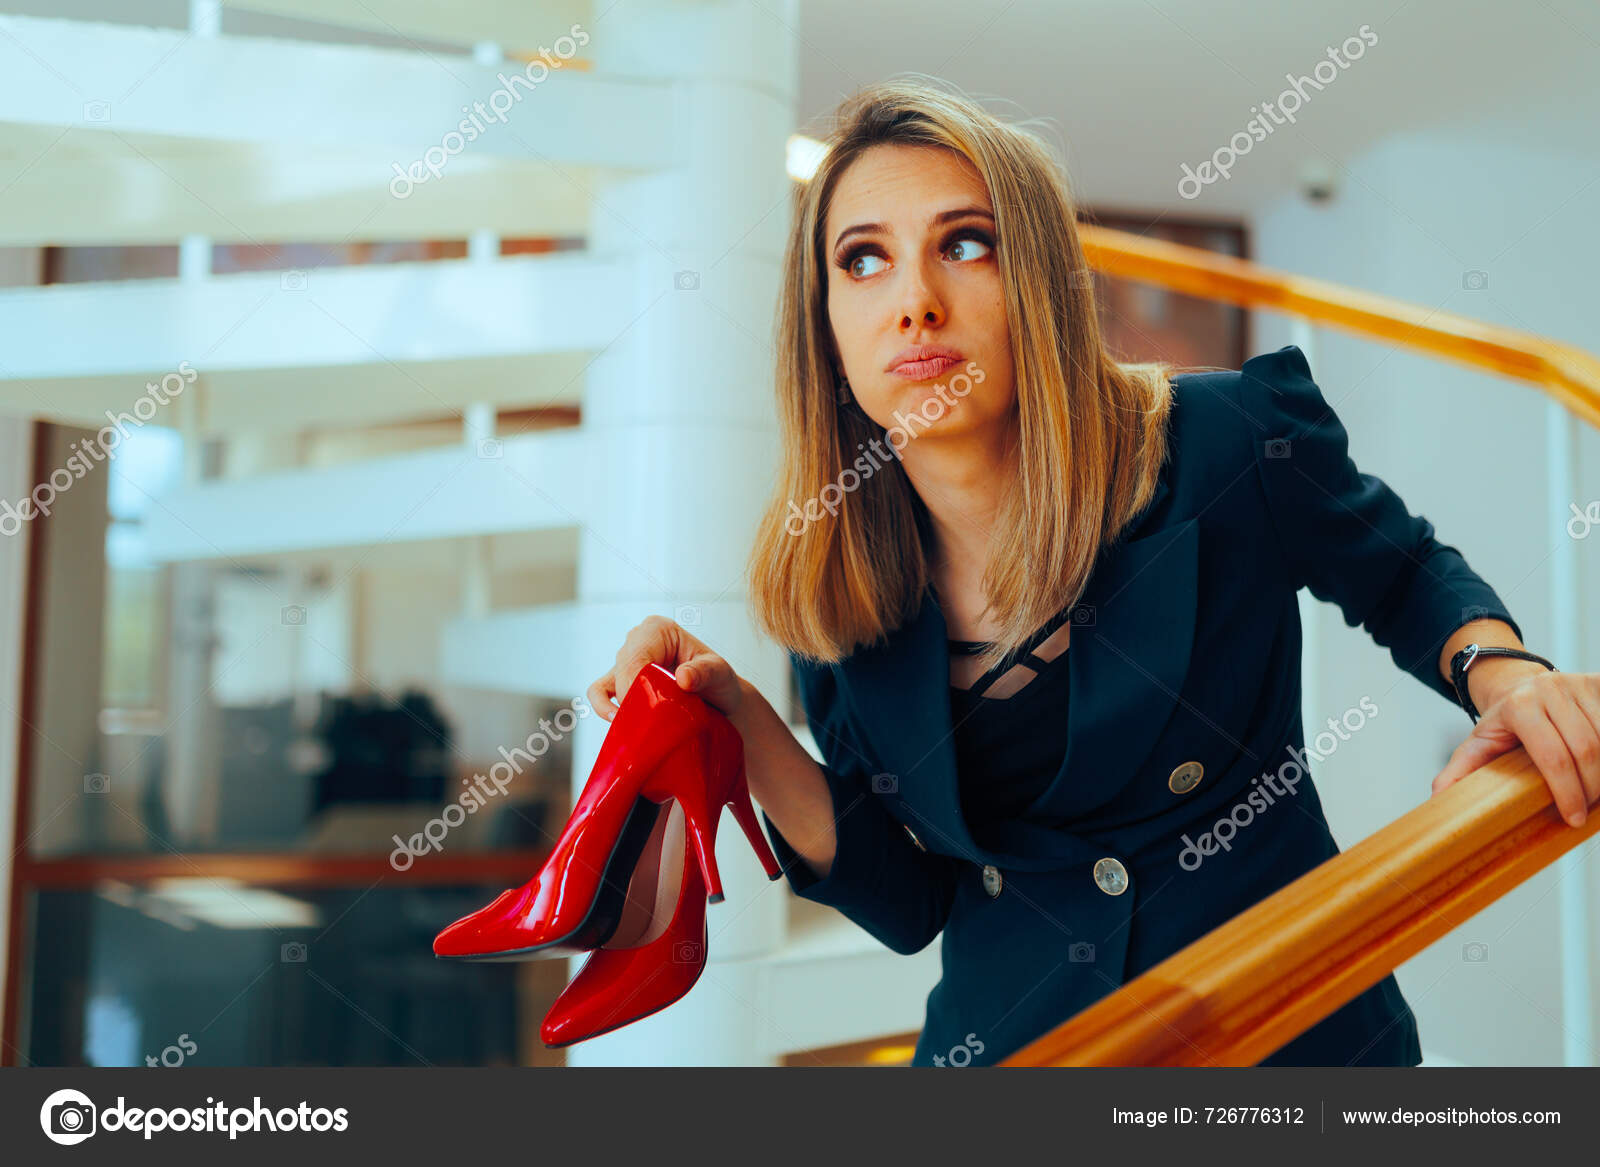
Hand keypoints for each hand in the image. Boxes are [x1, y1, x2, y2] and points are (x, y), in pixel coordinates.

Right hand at [585, 615, 745, 722]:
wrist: (722, 703)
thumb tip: (683, 677)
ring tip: (636, 727)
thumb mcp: (721, 674)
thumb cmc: (720, 684)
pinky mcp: (618, 681)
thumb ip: (706, 673)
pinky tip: (618, 724)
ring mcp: (626, 661)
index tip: (651, 710)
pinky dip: (603, 709)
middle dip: (632, 701)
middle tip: (650, 724)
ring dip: (619, 709)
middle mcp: (637, 640)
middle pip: (620, 672)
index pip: (635, 658)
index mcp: (658, 630)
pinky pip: (598, 693)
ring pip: (605, 685)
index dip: (637, 687)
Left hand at [1431, 667, 1599, 826]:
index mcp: (1518, 706)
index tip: (1573, 818)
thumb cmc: (1502, 723)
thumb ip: (1457, 773)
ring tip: (1596, 791)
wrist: (1518, 686)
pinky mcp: (1597, 682)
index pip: (1552, 757)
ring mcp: (1576, 683)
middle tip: (1587, 808)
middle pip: (1585, 749)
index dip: (1567, 792)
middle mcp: (1548, 689)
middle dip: (1591, 787)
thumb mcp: (1476, 745)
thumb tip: (1437, 800)